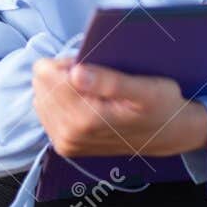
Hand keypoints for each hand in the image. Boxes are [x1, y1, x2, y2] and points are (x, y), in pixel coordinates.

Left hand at [31, 56, 206, 158]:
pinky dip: (59, 99)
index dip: (66, 61)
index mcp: (87, 119)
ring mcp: (65, 142)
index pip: (49, 76)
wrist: (165, 136)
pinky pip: (45, 110)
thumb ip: (110, 81)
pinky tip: (81, 99)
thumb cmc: (160, 107)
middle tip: (91, 74)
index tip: (86, 62)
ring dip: (59, 86)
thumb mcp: (146, 90)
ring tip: (89, 87)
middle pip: (42, 85)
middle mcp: (71, 134)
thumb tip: (76, 73)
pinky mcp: (64, 145)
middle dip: (62, 73)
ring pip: (41, 96)